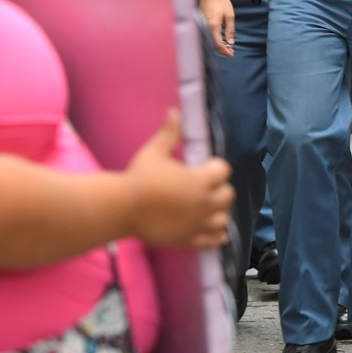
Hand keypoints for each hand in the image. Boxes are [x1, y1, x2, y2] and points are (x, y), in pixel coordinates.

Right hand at [125, 111, 235, 249]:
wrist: (123, 208)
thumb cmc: (139, 177)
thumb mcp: (154, 151)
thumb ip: (169, 133)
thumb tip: (174, 111)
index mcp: (201, 180)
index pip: (224, 170)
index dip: (215, 167)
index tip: (204, 167)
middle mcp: (205, 203)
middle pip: (228, 195)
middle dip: (219, 189)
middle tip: (205, 188)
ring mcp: (199, 223)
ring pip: (224, 219)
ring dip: (218, 212)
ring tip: (206, 208)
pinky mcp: (190, 239)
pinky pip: (213, 240)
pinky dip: (216, 236)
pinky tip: (210, 230)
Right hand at [200, 0, 235, 57]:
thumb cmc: (220, 1)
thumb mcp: (230, 16)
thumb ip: (230, 30)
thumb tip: (231, 42)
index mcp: (213, 26)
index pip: (218, 45)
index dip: (225, 51)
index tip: (232, 54)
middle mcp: (205, 27)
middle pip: (212, 45)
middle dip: (222, 50)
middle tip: (231, 51)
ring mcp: (201, 25)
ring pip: (209, 40)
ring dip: (218, 45)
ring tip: (228, 46)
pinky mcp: (200, 23)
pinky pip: (206, 35)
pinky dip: (214, 39)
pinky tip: (221, 39)